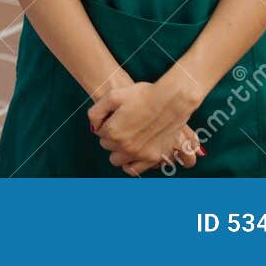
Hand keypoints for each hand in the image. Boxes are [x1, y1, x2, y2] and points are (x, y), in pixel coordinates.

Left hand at [87, 81, 201, 175]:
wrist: (171, 100)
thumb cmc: (143, 95)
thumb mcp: (114, 96)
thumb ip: (96, 112)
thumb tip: (94, 128)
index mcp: (113, 131)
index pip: (99, 133)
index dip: (106, 123)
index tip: (115, 117)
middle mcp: (125, 146)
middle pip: (107, 146)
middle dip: (111, 137)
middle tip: (122, 126)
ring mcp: (139, 154)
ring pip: (117, 160)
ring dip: (119, 151)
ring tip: (127, 139)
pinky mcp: (153, 158)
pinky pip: (134, 169)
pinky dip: (130, 163)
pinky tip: (132, 153)